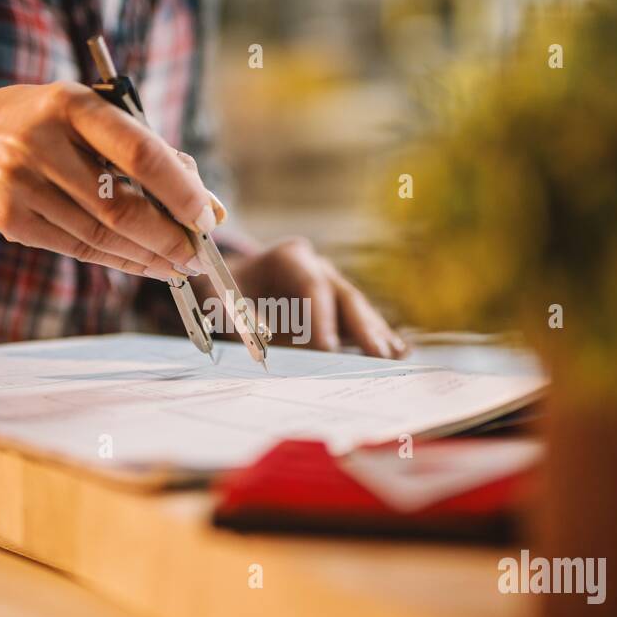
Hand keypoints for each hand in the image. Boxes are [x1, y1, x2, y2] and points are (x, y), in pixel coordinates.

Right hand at [0, 82, 215, 281]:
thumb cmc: (53, 125)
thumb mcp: (96, 116)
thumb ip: (154, 154)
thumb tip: (210, 209)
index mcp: (72, 103)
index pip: (138, 152)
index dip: (179, 191)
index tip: (207, 219)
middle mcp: (40, 142)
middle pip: (118, 207)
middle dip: (167, 238)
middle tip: (198, 256)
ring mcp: (18, 184)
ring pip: (99, 237)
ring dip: (148, 257)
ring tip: (178, 265)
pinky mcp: (8, 219)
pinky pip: (76, 250)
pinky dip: (119, 261)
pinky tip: (145, 264)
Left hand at [198, 236, 407, 358]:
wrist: (223, 286)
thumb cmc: (219, 291)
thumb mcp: (216, 299)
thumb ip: (236, 319)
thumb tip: (261, 347)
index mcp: (290, 258)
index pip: (312, 285)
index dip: (320, 317)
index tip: (325, 350)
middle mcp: (318, 269)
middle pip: (344, 297)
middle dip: (361, 328)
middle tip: (376, 356)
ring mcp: (332, 287)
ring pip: (358, 311)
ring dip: (375, 336)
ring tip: (392, 359)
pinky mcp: (338, 308)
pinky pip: (361, 323)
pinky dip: (378, 337)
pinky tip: (400, 352)